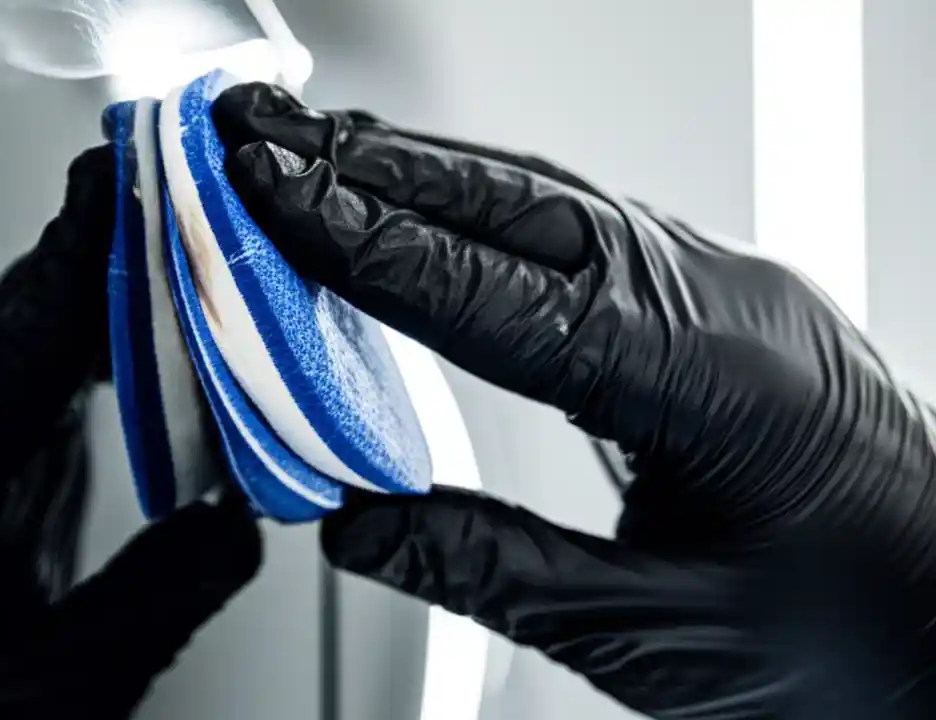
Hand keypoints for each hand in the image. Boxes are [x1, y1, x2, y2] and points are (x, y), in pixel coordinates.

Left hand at [0, 147, 259, 719]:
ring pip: (43, 328)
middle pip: (36, 305)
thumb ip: (160, 599)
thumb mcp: (61, 679)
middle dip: (109, 239)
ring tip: (190, 235)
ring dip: (112, 280)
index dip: (84, 251)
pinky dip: (107, 335)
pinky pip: (51, 368)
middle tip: (181, 179)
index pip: (31, 332)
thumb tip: (241, 528)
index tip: (122, 179)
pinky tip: (159, 331)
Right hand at [213, 84, 935, 717]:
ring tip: (322, 154)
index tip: (277, 200)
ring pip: (550, 201)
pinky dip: (485, 215)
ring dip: (427, 175)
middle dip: (378, 168)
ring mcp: (728, 288)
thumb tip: (358, 526)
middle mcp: (725, 300)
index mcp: (712, 375)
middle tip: (269, 137)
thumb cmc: (851, 640)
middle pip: (521, 204)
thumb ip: (489, 569)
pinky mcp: (718, 303)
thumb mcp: (650, 634)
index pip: (499, 291)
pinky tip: (427, 211)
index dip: (372, 246)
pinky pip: (584, 233)